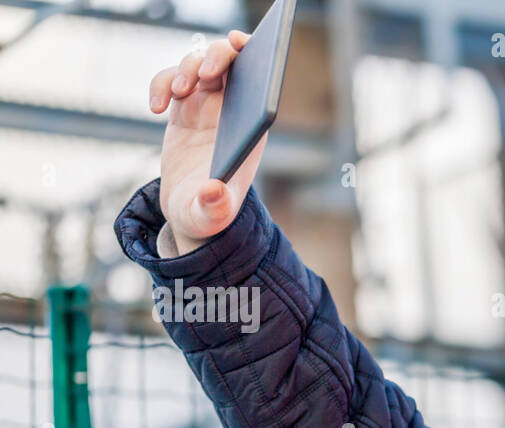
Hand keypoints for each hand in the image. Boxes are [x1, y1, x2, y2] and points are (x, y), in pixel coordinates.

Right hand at [149, 30, 266, 255]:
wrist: (190, 210)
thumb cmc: (207, 213)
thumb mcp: (210, 216)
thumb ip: (213, 208)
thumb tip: (214, 192)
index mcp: (251, 130)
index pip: (262, 85)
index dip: (256, 60)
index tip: (241, 47)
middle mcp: (232, 112)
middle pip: (232, 64)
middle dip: (219, 56)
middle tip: (205, 75)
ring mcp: (206, 107)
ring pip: (199, 63)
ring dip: (186, 68)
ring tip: (177, 96)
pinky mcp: (182, 108)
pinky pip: (172, 79)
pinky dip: (162, 84)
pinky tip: (156, 109)